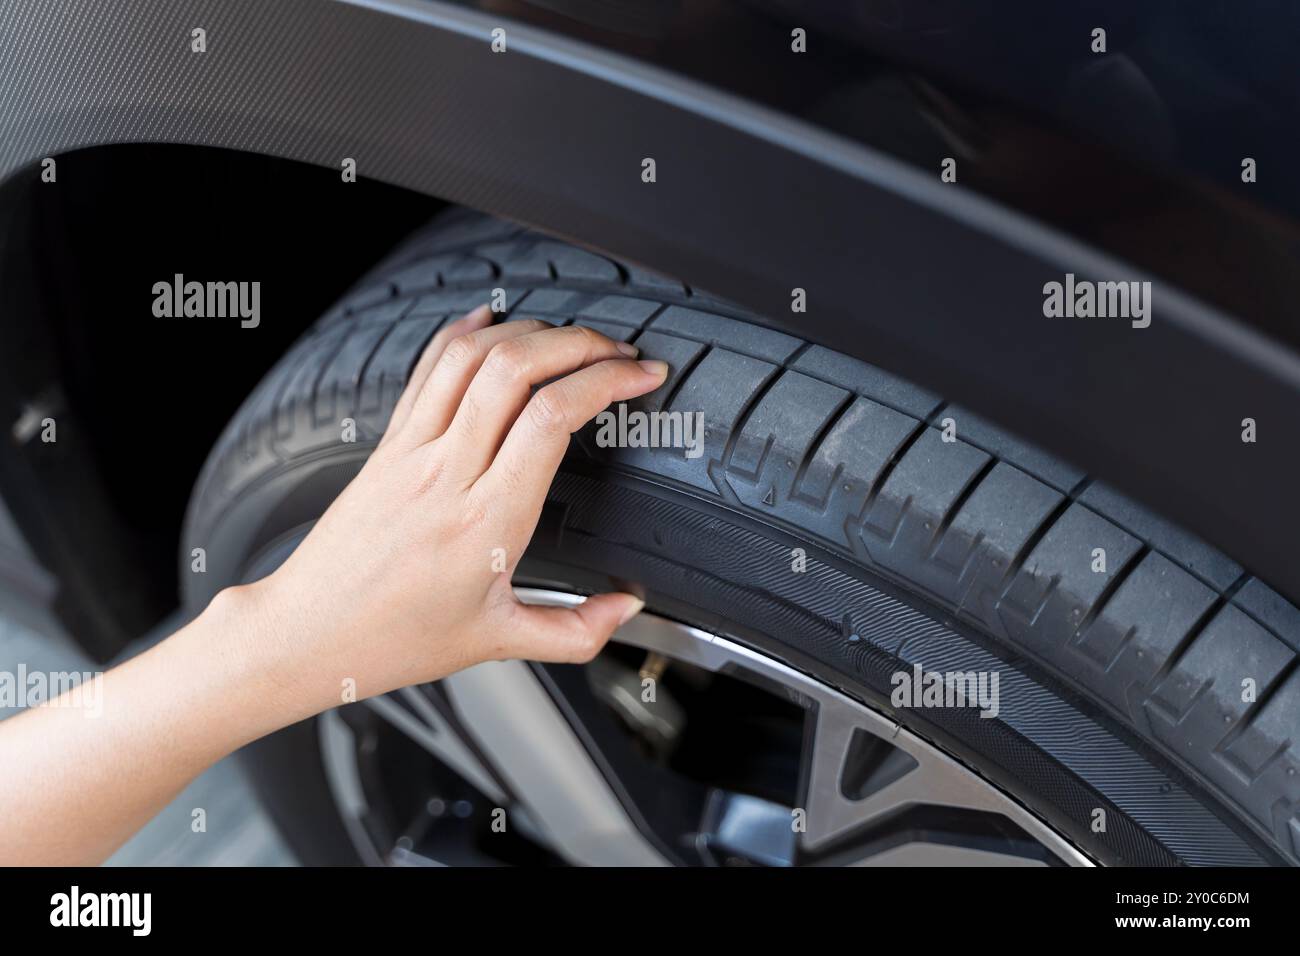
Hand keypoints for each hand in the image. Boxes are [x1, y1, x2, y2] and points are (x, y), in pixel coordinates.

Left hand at [239, 306, 667, 708]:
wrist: (306, 633)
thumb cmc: (391, 639)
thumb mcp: (498, 643)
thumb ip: (575, 631)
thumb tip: (626, 609)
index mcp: (486, 522)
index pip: (552, 417)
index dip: (607, 381)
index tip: (641, 377)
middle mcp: (447, 473)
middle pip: (516, 368)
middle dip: (580, 343)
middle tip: (618, 351)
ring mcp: (411, 450)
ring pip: (471, 355)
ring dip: (529, 331)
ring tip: (570, 339)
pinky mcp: (387, 443)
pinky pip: (427, 368)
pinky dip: (464, 332)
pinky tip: (490, 320)